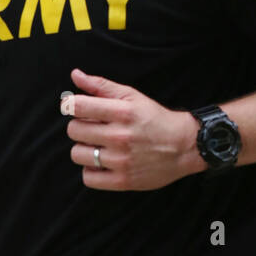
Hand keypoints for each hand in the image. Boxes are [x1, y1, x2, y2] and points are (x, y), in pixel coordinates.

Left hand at [61, 67, 201, 190]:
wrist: (184, 146)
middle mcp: (120, 136)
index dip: (71, 106)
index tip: (75, 108)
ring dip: (84, 149)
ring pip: (77, 154)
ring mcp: (121, 161)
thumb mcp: (132, 96)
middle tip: (93, 128)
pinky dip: (91, 170)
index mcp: (122, 112)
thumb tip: (75, 75)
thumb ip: (101, 86)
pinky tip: (102, 163)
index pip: (78, 106)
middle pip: (74, 131)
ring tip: (98, 146)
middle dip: (80, 127)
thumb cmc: (155, 119)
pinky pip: (88, 178)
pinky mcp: (123, 181)